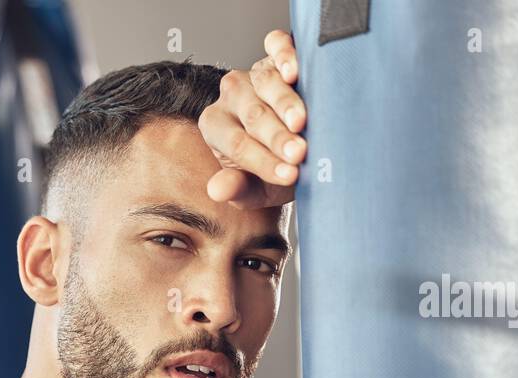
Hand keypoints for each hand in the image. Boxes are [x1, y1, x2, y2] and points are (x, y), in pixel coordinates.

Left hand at [198, 30, 305, 208]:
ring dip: (285, 104)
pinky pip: (275, 46)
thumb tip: (217, 191)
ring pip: (265, 82)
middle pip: (252, 114)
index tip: (288, 175)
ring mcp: (252, 72)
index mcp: (215, 127)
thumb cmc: (276, 168)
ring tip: (302, 123)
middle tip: (299, 154)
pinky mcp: (274, 54)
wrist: (301, 148)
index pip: (238, 145)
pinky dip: (284, 55)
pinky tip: (294, 71)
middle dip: (277, 137)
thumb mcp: (257, 189)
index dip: (264, 161)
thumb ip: (237, 189)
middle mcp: (230, 96)